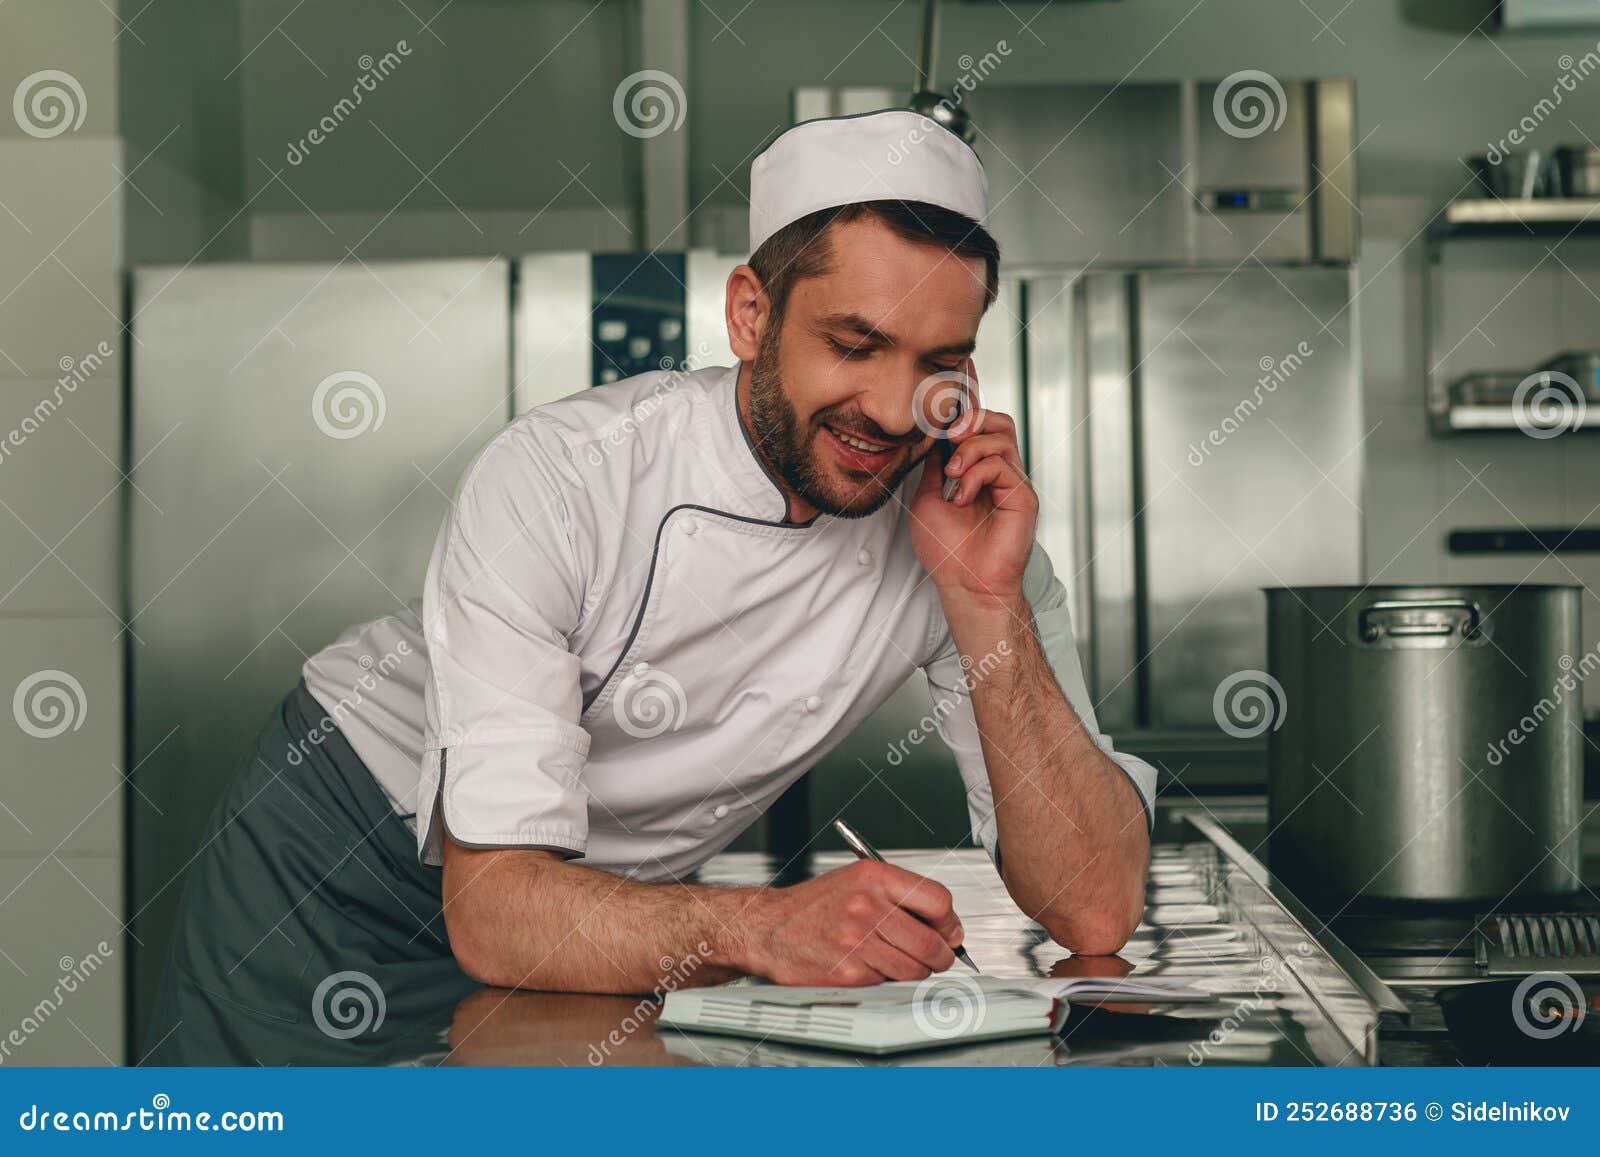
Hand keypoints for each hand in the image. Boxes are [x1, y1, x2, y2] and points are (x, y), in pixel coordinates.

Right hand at [734, 860, 962, 985]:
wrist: (767, 928)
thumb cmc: (813, 906)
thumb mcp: (856, 881)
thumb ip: (900, 896)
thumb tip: (946, 925)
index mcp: (873, 877)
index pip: (937, 900)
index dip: (949, 922)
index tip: (948, 931)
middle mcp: (867, 906)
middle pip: (931, 941)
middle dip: (940, 956)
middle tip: (935, 957)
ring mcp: (857, 941)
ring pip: (914, 968)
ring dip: (914, 971)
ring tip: (898, 961)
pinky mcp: (849, 973)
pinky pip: (888, 983)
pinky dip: (886, 981)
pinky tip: (870, 967)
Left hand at [909, 360, 1037, 604]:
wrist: (962, 583)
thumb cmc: (945, 547)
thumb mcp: (926, 494)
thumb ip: (933, 461)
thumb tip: (930, 429)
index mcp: (975, 465)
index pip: (975, 421)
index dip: (968, 393)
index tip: (957, 365)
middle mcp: (998, 469)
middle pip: (994, 418)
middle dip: (969, 417)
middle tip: (948, 434)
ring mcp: (1013, 481)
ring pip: (1001, 434)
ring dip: (971, 446)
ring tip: (952, 472)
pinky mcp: (1023, 496)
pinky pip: (1003, 464)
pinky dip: (976, 474)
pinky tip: (961, 495)